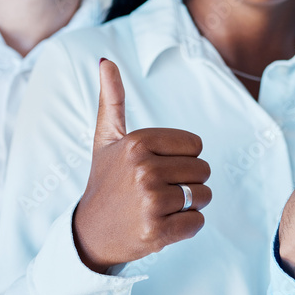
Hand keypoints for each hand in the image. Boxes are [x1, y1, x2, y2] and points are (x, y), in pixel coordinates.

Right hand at [72, 58, 211, 273]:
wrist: (90, 233)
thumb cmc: (105, 181)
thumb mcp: (106, 139)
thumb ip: (112, 99)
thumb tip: (105, 61)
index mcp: (137, 143)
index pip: (196, 145)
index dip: (182, 158)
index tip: (156, 167)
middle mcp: (144, 169)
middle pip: (204, 170)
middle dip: (188, 182)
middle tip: (157, 190)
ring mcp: (150, 202)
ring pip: (204, 196)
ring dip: (189, 205)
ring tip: (160, 207)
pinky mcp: (158, 232)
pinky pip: (198, 222)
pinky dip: (187, 226)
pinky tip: (162, 224)